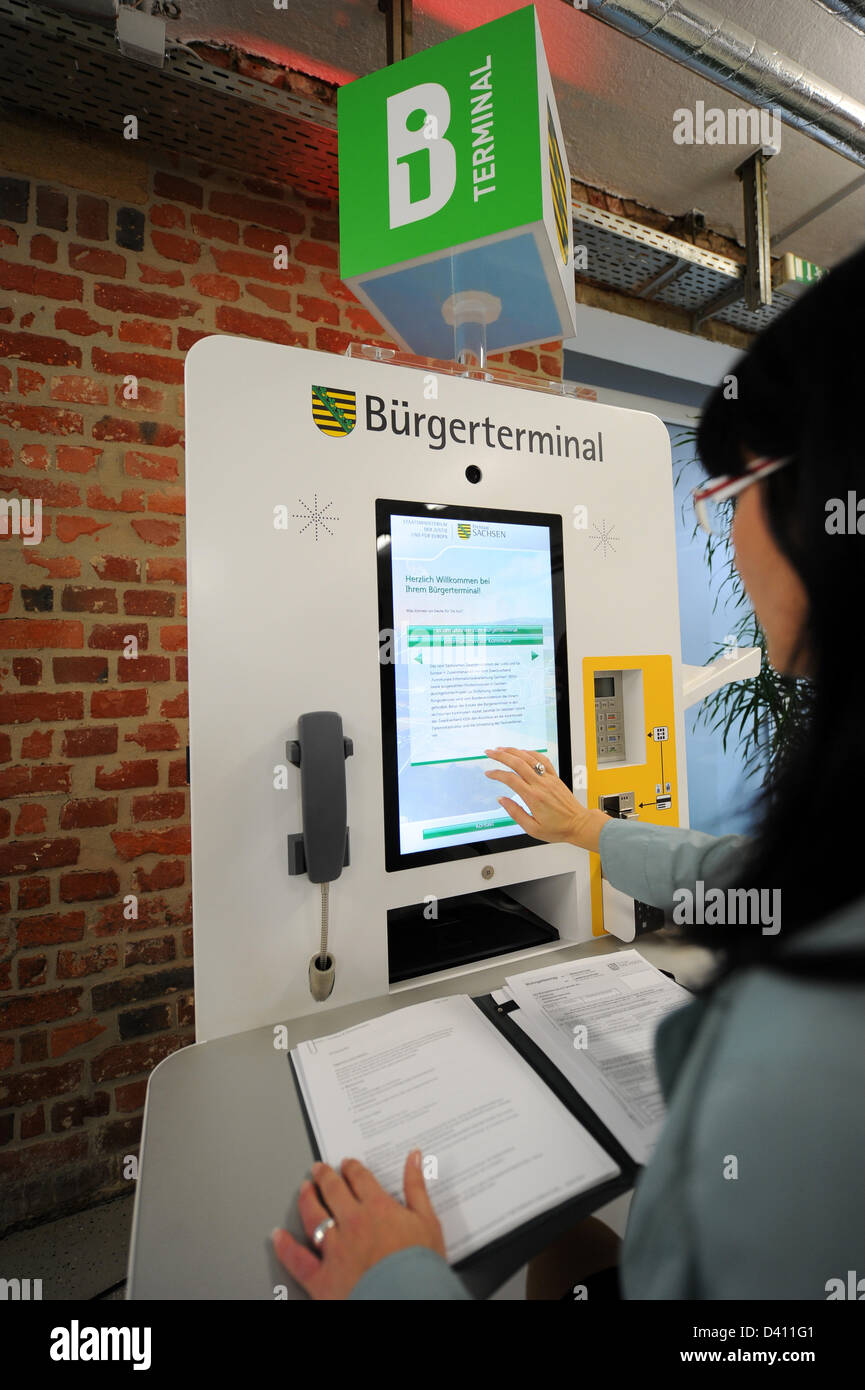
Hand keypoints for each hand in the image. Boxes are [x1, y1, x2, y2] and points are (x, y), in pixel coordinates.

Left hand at [272, 1151, 445, 1299]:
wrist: (410, 1299)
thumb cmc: (421, 1266)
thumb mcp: (428, 1221)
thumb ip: (417, 1187)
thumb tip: (413, 1158)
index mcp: (377, 1207)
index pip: (359, 1178)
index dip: (352, 1168)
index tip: (347, 1164)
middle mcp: (351, 1223)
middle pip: (333, 1190)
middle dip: (325, 1176)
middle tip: (320, 1169)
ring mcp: (334, 1249)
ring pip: (313, 1216)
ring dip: (307, 1199)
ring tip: (304, 1189)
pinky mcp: (323, 1277)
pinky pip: (298, 1260)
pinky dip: (285, 1247)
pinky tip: (278, 1237)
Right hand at [484, 747, 609, 852]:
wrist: (578, 824)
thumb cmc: (557, 828)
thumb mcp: (532, 828)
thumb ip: (515, 813)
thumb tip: (501, 800)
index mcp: (533, 797)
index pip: (511, 779)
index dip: (497, 774)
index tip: (489, 773)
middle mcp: (541, 785)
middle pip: (518, 763)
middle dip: (501, 756)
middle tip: (490, 752)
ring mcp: (549, 779)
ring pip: (530, 758)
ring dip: (514, 751)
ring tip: (502, 749)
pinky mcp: (555, 778)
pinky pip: (543, 760)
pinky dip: (531, 753)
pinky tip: (523, 752)